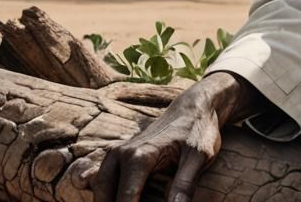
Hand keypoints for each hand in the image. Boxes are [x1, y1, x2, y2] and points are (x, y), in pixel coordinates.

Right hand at [89, 71, 264, 201]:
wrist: (193, 108)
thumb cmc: (198, 131)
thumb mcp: (199, 157)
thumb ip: (185, 184)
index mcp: (140, 156)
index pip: (125, 199)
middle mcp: (122, 154)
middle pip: (105, 196)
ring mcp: (117, 153)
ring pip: (101, 189)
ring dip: (110, 200)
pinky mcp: (118, 155)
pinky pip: (105, 180)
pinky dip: (110, 194)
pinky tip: (128, 198)